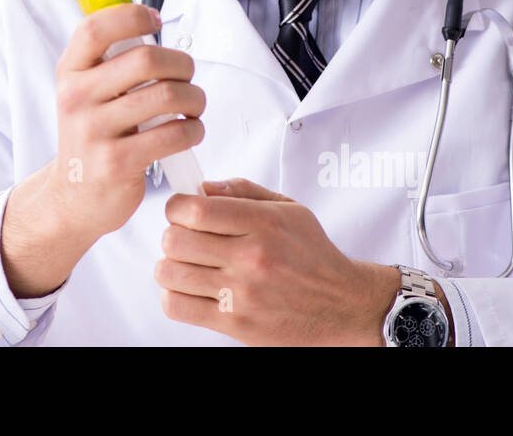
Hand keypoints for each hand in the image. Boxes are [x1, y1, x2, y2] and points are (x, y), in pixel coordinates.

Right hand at [43, 2, 206, 242]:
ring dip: (195, 99)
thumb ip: (108, 60)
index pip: (95, 28)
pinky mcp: (117, 163)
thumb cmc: (92, 138)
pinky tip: (188, 133)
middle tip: (187, 78)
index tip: (156, 22)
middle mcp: (76, 98)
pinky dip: (193, 130)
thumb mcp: (85, 93)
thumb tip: (147, 22)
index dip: (132, 16)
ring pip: (167, 96)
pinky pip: (173, 134)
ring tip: (193, 108)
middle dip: (182, 65)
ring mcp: (94, 132)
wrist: (73, 198)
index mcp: (70, 73)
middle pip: (146, 59)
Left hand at [154, 177, 400, 344]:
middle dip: (172, 234)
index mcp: (262, 223)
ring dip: (170, 265)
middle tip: (184, 237)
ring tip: (186, 263)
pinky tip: (190, 288)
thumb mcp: (288, 209)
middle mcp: (250, 258)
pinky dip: (174, 296)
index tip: (180, 210)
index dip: (175, 207)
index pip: (194, 210)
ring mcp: (241, 294)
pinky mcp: (235, 324)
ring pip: (170, 273)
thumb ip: (243, 191)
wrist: (342, 304)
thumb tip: (203, 186)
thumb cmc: (313, 255)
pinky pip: (178, 307)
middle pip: (175, 240)